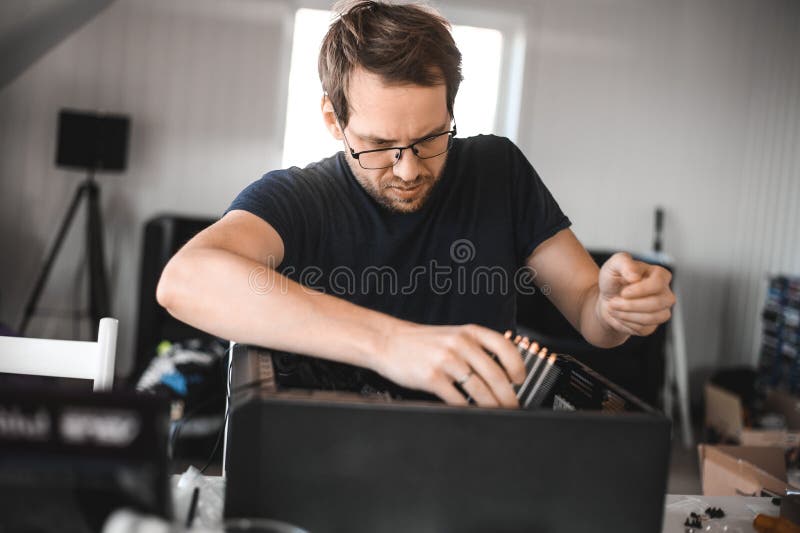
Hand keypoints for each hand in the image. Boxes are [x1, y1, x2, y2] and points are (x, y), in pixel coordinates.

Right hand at [372, 323, 525, 407]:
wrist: (388, 341)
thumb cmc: (422, 342)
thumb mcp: (452, 335)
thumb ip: (475, 348)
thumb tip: (501, 374)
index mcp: (469, 331)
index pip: (504, 347)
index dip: (518, 366)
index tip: (520, 380)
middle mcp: (460, 343)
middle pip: (496, 375)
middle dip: (509, 396)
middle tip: (513, 406)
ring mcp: (446, 360)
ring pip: (480, 390)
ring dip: (492, 406)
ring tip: (497, 413)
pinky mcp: (432, 377)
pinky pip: (458, 399)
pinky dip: (468, 409)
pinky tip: (471, 413)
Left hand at [597, 252, 674, 335]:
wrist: (607, 301)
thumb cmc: (613, 281)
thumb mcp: (613, 265)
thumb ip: (623, 262)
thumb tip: (635, 276)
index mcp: (660, 274)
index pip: (658, 283)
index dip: (640, 290)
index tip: (623, 292)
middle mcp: (665, 292)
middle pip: (657, 303)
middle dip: (630, 305)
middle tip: (613, 302)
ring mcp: (662, 310)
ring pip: (653, 317)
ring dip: (627, 314)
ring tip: (613, 308)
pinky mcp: (653, 325)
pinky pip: (644, 328)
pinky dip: (627, 323)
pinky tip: (620, 315)